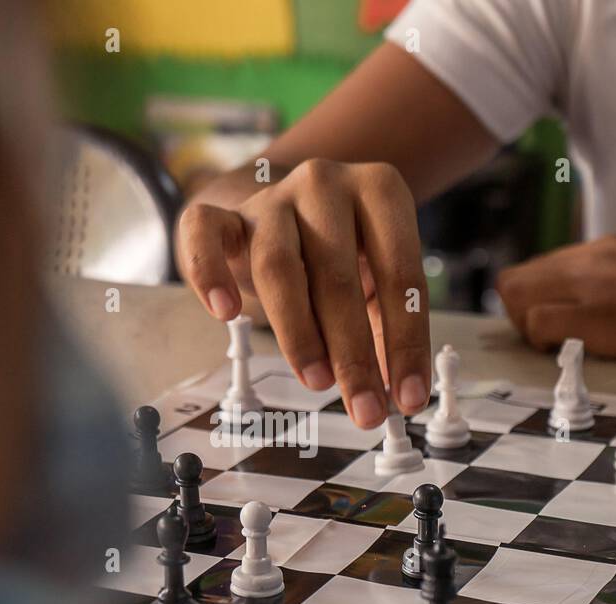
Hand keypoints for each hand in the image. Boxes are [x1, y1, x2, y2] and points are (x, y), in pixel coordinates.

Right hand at [177, 159, 431, 428]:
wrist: (282, 208)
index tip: (409, 396)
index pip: (399, 272)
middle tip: (366, 408)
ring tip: (318, 380)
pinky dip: (211, 275)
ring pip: (277, 266)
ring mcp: (272, 197)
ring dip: (299, 334)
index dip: (406, 342)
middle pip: (338, 276)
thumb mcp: (375, 279)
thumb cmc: (337, 251)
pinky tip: (227, 314)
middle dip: (355, 354)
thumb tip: (398, 395)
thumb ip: (387, 330)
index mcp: (379, 191)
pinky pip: (206, 235)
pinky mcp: (224, 213)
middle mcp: (325, 184)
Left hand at [497, 235, 615, 362]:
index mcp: (604, 247)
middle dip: (517, 314)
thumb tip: (577, 301)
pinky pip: (541, 326)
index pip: (533, 268)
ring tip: (560, 346)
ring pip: (516, 300)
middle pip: (513, 282)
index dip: (529, 299)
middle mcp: (593, 259)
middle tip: (544, 337)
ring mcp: (595, 287)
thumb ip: (609, 277)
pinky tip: (571, 353)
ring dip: (527, 330)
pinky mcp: (603, 319)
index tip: (547, 319)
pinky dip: (543, 344)